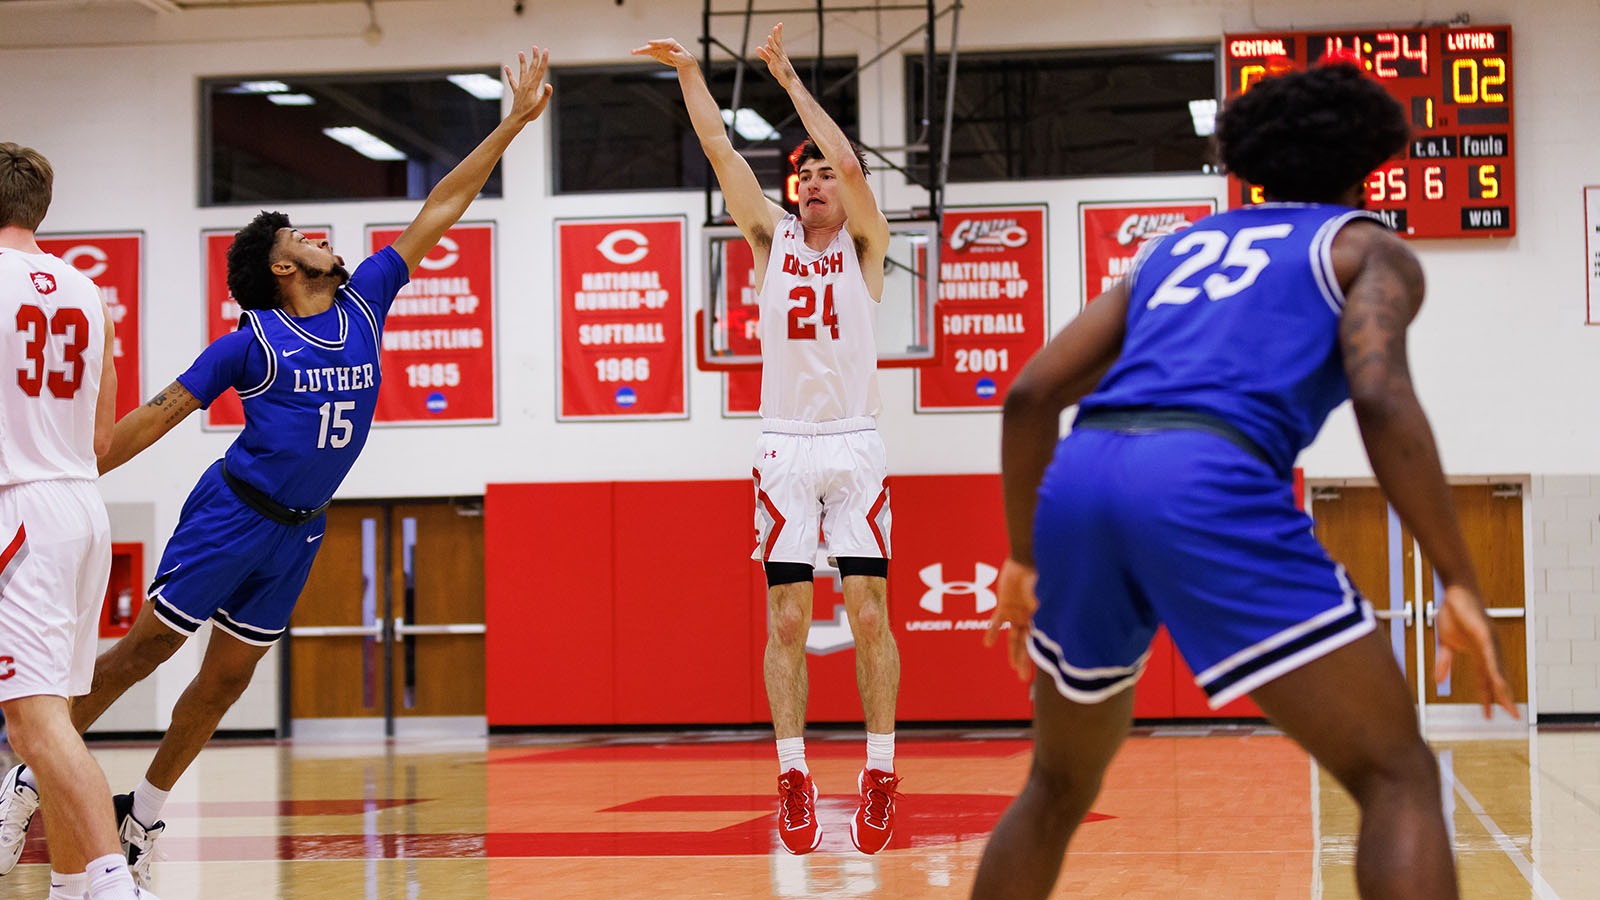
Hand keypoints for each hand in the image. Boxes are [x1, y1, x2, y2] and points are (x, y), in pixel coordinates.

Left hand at [504, 46, 553, 124]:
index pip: (540, 70)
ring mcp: (521, 87)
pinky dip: (509, 74)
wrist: (518, 118)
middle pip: (532, 68)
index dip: (544, 60)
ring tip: (520, 53)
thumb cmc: (531, 113)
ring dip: (522, 62)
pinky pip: (512, 80)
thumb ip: (546, 94)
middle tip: (536, 47)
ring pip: (522, 72)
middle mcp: (526, 84)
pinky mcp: (517, 91)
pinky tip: (506, 67)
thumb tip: (549, 85)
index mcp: (533, 86)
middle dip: (535, 57)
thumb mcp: (541, 105)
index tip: (546, 51)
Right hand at [631, 38, 696, 69]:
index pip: (661, 42)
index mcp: (670, 43)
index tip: (649, 43)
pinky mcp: (656, 53)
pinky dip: (642, 53)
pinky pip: (648, 53)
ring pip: (648, 49)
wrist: (683, 61)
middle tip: (637, 50)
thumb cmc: (684, 58)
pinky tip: (635, 53)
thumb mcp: (682, 58)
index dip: (655, 43)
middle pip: (652, 46)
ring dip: (641, 51)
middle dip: (645, 48)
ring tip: (633, 52)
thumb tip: (670, 53)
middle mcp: (663, 44)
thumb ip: (675, 55)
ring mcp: (658, 48)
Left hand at [755, 23, 799, 89]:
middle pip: (779, 44)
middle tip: (777, 26)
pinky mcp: (779, 68)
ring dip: (773, 44)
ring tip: (769, 37)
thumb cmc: (781, 72)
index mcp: (781, 54)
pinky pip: (774, 60)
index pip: (779, 41)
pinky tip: (767, 48)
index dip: (778, 33)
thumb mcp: (771, 62)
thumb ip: (764, 55)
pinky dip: (771, 54)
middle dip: (778, 35)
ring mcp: (781, 61)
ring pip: (777, 51)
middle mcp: (782, 56)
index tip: (779, 24)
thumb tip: (758, 47)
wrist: (790, 82)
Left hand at [984, 558, 1037, 681]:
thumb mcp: (1047, 599)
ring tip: (1014, 667)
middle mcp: (1031, 618)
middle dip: (1026, 662)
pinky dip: (993, 632)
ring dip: (1013, 652)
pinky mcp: (1005, 605)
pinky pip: (997, 622)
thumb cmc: (1042, 576)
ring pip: (1015, 638)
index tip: (1044, 672)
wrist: (1027, 558)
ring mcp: (1017, 613)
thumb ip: (1049, 616)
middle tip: (1024, 678)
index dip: (1040, 657)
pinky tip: (988, 644)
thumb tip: (1058, 634)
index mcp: (1043, 618)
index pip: (1041, 643)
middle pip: (1028, 645)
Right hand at [1433, 584, 1518, 718]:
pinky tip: (1497, 682)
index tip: (1489, 715)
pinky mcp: (1485, 634)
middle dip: (1505, 699)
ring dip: (1503, 689)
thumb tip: (1437, 681)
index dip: (1487, 698)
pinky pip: (1490, 656)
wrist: (1456, 593)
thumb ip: (1444, 662)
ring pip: (1498, 671)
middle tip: (1513, 717)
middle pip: (1498, 679)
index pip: (1486, 681)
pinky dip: (1494, 669)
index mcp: (1480, 655)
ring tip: (1508, 704)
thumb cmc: (1454, 614)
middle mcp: (1490, 652)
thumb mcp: (1445, 643)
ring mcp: (1489, 644)